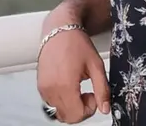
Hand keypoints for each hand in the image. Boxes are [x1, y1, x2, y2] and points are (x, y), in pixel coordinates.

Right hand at [37, 5, 110, 122]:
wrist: (59, 28)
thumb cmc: (77, 43)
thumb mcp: (96, 64)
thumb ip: (102, 89)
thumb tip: (105, 108)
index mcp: (65, 85)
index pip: (76, 115)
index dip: (89, 109)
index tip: (93, 95)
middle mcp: (51, 89)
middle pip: (67, 117)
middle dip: (80, 109)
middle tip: (88, 93)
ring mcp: (43, 88)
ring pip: (58, 111)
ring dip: (70, 105)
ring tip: (78, 86)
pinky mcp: (40, 86)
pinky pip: (51, 102)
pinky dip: (61, 99)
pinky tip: (68, 83)